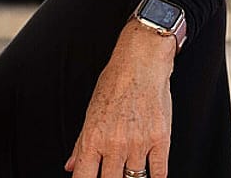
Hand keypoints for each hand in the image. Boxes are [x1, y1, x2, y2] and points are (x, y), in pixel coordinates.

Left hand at [64, 19, 175, 177]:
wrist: (140, 64)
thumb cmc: (114, 83)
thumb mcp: (91, 111)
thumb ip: (80, 143)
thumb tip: (70, 166)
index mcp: (93, 138)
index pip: (84, 177)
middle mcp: (114, 144)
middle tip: (112, 174)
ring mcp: (138, 144)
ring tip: (129, 171)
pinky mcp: (160, 141)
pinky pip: (159, 174)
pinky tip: (150, 175)